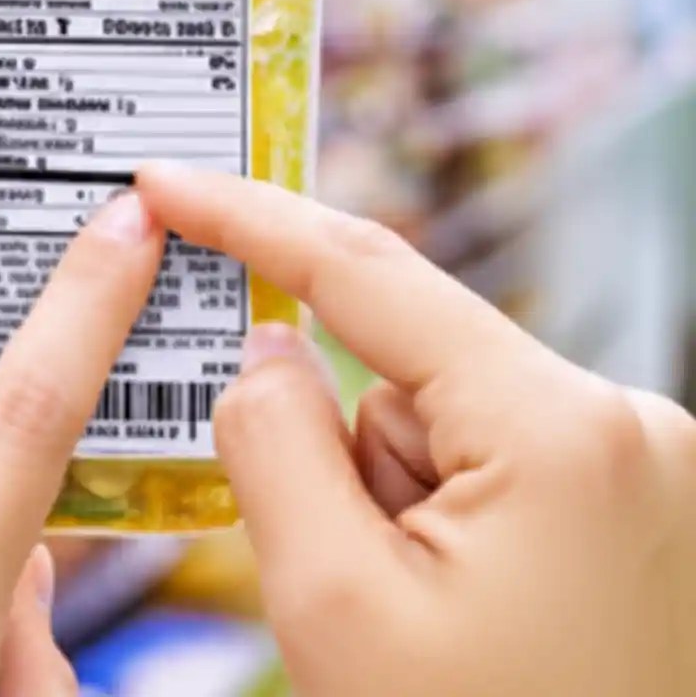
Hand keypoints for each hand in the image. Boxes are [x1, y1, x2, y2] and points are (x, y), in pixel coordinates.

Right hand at [137, 163, 695, 696]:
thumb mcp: (335, 608)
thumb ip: (273, 448)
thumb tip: (266, 349)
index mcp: (560, 433)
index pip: (371, 278)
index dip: (254, 221)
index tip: (169, 185)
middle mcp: (622, 423)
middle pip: (403, 380)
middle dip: (349, 461)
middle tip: (356, 582)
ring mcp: (639, 465)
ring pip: (438, 431)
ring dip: (394, 507)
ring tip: (423, 622)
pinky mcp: (630, 504)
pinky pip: (485, 469)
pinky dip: (439, 524)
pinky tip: (464, 616)